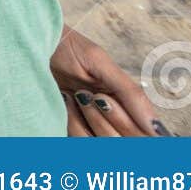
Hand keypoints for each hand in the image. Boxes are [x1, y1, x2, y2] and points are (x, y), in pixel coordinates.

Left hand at [52, 25, 168, 135]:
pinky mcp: (73, 131)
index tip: (104, 99)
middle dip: (106, 118)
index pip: (146, 135)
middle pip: (124, 142)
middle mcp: (115, 121)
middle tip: (90, 93)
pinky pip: (80, 142)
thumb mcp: (101, 64)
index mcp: (130, 105)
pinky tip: (65, 102)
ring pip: (102, 144)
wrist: (34, 44)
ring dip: (87, 119)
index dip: (128, 124)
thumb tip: (156, 128)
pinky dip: (71, 123)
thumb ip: (131, 94)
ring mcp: (93, 128)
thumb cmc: (68, 49)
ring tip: (76, 95)